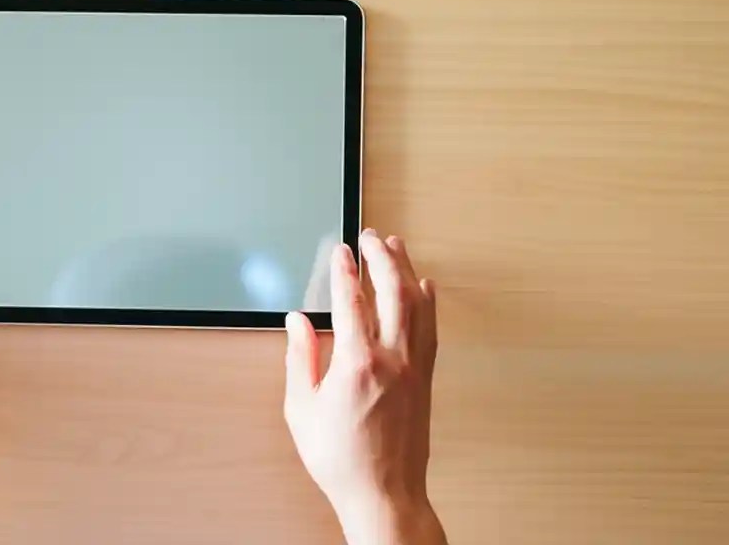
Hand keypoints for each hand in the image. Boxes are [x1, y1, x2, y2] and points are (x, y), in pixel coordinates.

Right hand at [284, 230, 445, 544]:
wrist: (383, 493)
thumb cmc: (341, 458)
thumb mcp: (302, 408)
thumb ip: (300, 358)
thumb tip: (298, 322)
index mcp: (357, 364)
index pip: (352, 301)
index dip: (344, 270)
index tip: (340, 251)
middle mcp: (392, 360)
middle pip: (393, 292)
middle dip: (382, 258)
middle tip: (371, 237)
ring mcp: (414, 368)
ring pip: (417, 306)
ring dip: (407, 271)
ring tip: (397, 247)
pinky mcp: (425, 380)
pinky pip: (430, 329)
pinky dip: (428, 302)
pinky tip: (425, 288)